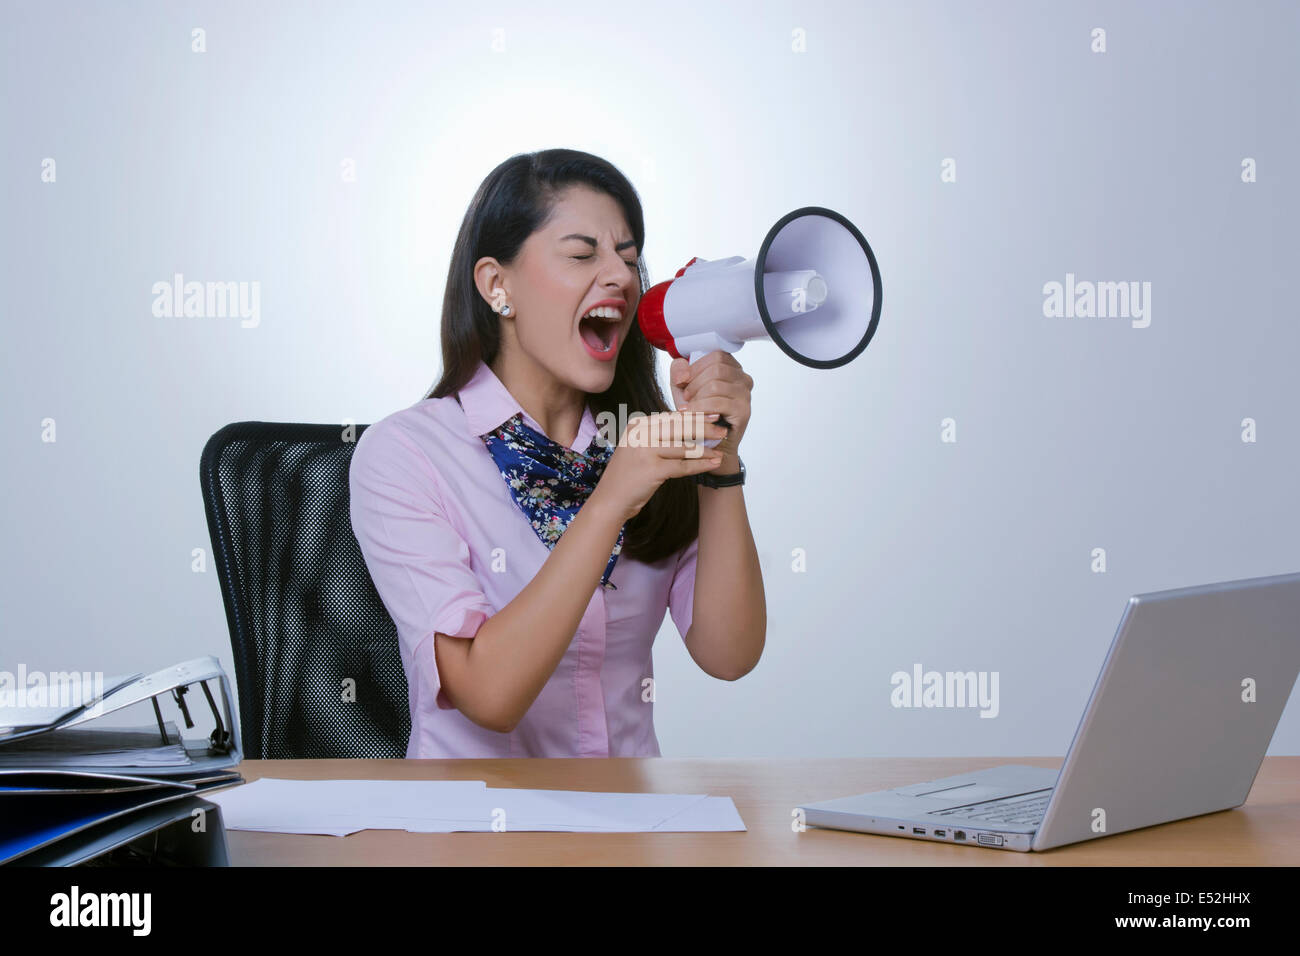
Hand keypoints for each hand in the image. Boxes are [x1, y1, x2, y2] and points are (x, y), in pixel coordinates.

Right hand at [592, 411, 729, 521]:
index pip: (672, 417)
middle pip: (680, 428)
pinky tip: (714, 464)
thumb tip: (688, 424)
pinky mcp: (652, 470)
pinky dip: (701, 465)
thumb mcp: (638, 447)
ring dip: (706, 450)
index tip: (712, 416)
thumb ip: (656, 435)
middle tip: (723, 430)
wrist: (610, 499)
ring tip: (721, 451)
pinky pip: (683, 466)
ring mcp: (645, 451)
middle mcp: (640, 435)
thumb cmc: (628, 475)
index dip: (694, 417)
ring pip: (684, 447)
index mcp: (637, 425)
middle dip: (704, 428)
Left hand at [670, 352, 752, 464]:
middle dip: (695, 383)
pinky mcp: (744, 412)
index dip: (696, 367)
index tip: (682, 381)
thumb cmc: (696, 414)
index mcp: (732, 369)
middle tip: (685, 398)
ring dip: (696, 397)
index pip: (717, 356)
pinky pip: (719, 403)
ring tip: (687, 408)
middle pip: (717, 368)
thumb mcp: (683, 388)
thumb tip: (683, 371)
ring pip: (716, 385)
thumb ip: (679, 371)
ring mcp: (746, 395)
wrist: (706, 444)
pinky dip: (700, 408)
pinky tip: (690, 414)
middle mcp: (743, 379)